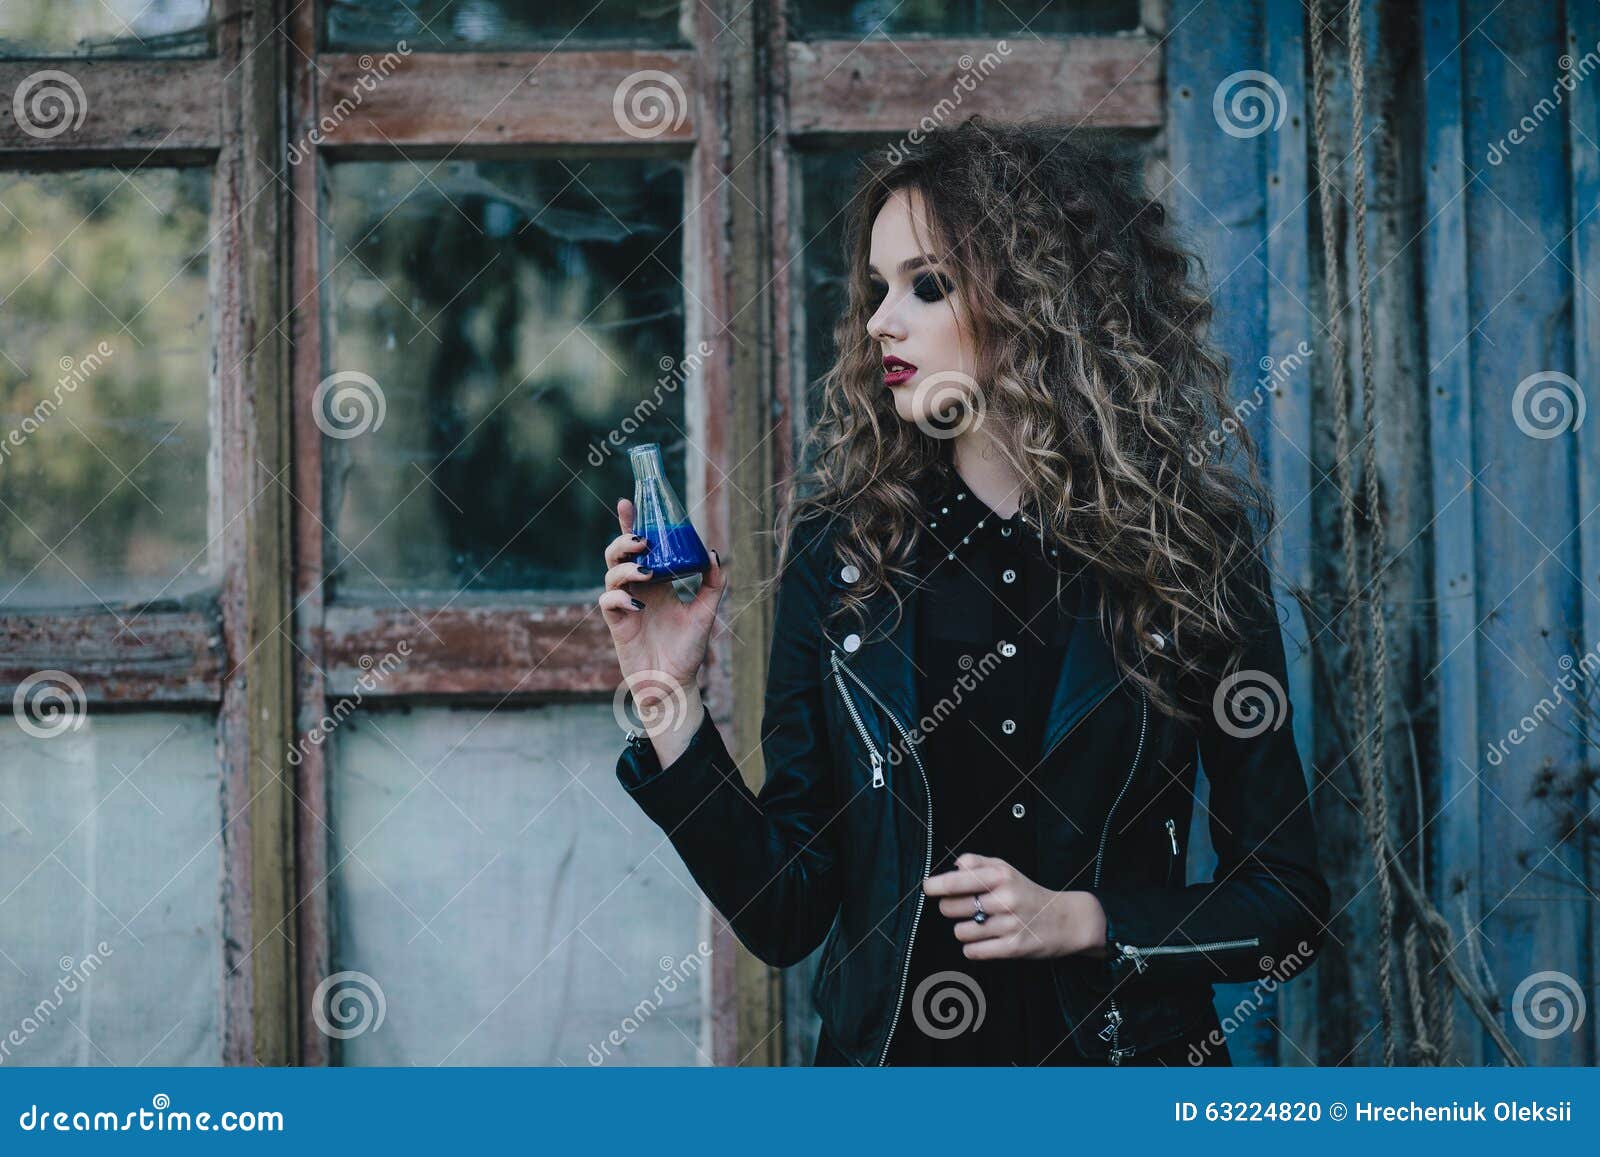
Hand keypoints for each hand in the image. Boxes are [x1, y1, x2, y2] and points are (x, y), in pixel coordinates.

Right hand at [598, 497, 725, 735]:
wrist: (675, 683)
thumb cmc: (687, 650)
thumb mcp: (706, 612)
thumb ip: (712, 583)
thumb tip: (713, 553)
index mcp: (655, 582)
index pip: (638, 547)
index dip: (629, 524)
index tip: (628, 501)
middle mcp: (637, 589)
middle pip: (616, 554)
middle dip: (624, 540)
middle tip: (642, 540)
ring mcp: (624, 606)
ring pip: (610, 574)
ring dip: (625, 566)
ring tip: (646, 569)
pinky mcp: (617, 625)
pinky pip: (608, 603)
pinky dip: (620, 598)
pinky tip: (637, 603)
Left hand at [922, 852, 1107, 959]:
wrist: (1066, 920)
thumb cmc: (1028, 893)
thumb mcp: (1007, 870)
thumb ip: (978, 862)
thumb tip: (953, 866)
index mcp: (1001, 876)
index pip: (958, 880)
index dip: (936, 885)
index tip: (928, 888)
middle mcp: (1005, 899)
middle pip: (951, 908)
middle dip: (950, 909)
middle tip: (962, 908)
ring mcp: (1010, 925)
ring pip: (960, 932)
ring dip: (964, 930)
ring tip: (978, 925)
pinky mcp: (1014, 948)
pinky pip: (974, 951)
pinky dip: (973, 948)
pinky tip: (983, 941)